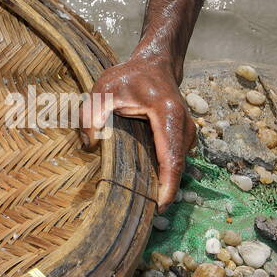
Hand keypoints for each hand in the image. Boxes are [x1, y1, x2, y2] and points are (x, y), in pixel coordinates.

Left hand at [78, 55, 195, 208]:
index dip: (167, 185)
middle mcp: (184, 126)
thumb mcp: (104, 88)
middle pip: (176, 166)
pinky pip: (174, 159)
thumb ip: (92, 113)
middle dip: (164, 191)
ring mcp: (187, 132)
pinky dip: (163, 172)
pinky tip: (146, 182)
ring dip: (163, 182)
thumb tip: (89, 144)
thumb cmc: (129, 75)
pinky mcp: (183, 136)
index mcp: (168, 114)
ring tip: (143, 200)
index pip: (171, 157)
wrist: (156, 64)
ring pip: (176, 164)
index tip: (160, 207)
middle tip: (145, 211)